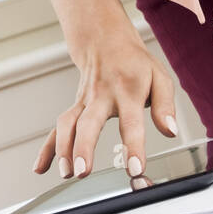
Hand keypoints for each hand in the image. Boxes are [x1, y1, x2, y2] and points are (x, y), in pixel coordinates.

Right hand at [33, 21, 178, 179]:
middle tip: (83, 171)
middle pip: (89, 123)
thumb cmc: (135, 64)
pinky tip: (42, 167)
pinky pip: (57, 128)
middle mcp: (101, 96)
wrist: (105, 40)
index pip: (131, 122)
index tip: (134, 168)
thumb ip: (165, 106)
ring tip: (67, 173)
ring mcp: (84, 101)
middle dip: (84, 148)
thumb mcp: (159, 78)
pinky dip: (47, 148)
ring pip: (68, 124)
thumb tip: (171, 131)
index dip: (133, 146)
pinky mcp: (75, 107)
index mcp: (127, 90)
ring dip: (63, 149)